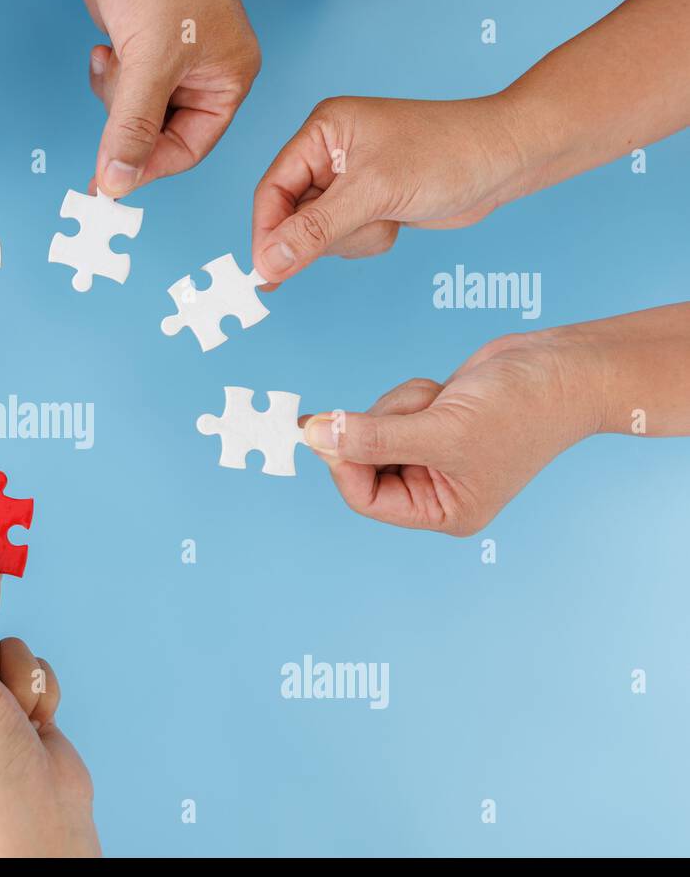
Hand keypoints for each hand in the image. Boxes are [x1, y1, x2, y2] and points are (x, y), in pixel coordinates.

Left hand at [82, 0, 259, 195]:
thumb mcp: (149, 61)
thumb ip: (133, 125)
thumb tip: (119, 178)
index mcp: (226, 78)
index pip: (189, 146)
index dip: (150, 165)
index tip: (113, 182)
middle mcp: (203, 73)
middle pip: (159, 133)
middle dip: (128, 125)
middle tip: (103, 132)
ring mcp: (170, 62)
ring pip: (135, 113)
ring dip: (114, 97)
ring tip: (112, 61)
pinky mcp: (140, 48)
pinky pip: (121, 87)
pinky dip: (107, 77)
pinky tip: (105, 49)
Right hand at [252, 96, 527, 286]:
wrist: (507, 158)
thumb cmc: (449, 154)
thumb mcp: (374, 193)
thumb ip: (316, 230)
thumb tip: (269, 262)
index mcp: (322, 131)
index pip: (272, 190)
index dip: (268, 233)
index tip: (269, 272)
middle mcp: (329, 153)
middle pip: (291, 216)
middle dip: (324, 235)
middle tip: (364, 228)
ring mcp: (349, 179)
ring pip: (318, 234)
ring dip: (352, 239)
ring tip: (388, 219)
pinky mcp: (368, 202)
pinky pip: (345, 238)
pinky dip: (368, 241)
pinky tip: (397, 222)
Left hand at [301, 328, 604, 535]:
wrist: (563, 366)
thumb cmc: (520, 408)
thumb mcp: (441, 429)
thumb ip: (373, 436)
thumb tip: (314, 436)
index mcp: (442, 510)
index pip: (365, 498)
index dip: (343, 462)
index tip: (328, 427)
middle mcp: (432, 488)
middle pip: (362, 461)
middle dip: (380, 426)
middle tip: (414, 406)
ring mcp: (428, 454)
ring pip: (371, 429)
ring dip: (399, 406)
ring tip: (442, 398)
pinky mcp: (428, 422)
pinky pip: (389, 409)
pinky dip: (409, 395)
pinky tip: (445, 391)